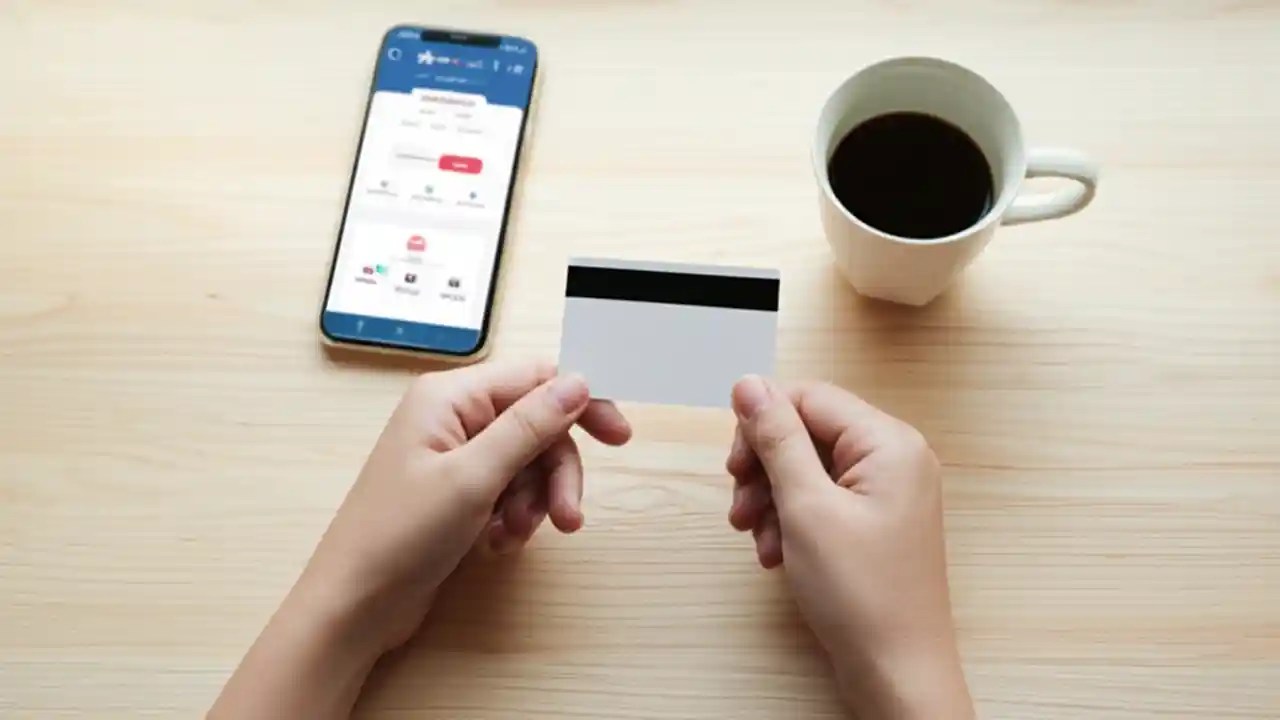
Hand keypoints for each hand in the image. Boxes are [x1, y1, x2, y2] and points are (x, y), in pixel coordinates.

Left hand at [303, 360, 631, 653]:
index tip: (619, 437)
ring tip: (514, 537)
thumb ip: (529, 426)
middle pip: (537, 426)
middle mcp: (451, 418)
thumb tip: (577, 382)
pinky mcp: (455, 493)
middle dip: (556, 473)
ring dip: (534, 501)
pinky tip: (497, 545)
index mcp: (449, 397)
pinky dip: (513, 518)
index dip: (581, 403)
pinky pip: (507, 491)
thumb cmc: (398, 537)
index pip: (535, 378)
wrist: (353, 606)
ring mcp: (452, 457)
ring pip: (526, 464)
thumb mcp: (473, 478)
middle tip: (567, 518)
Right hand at [725, 377, 971, 719]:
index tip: (733, 465)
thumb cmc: (861, 594)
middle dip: (764, 467)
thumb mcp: (806, 507)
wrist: (897, 673)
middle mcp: (895, 458)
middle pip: (807, 431)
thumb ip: (777, 439)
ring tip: (757, 540)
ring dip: (771, 499)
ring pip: (808, 468)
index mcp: (889, 442)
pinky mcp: (876, 522)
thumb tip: (749, 384)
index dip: (762, 423)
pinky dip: (791, 521)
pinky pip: (822, 499)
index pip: (809, 397)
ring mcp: (888, 492)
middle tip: (740, 508)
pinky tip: (776, 555)